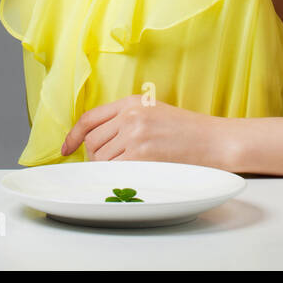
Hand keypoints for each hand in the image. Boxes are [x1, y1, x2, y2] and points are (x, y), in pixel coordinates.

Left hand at [59, 95, 234, 169]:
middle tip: (112, 167)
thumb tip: (98, 142)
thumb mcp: (155, 113)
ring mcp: (135, 135)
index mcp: (132, 103)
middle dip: (95, 158)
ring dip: (107, 170)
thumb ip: (126, 120)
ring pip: (101, 159)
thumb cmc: (189, 132)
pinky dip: (115, 179)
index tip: (66, 149)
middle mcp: (130, 116)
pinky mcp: (142, 155)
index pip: (89, 118)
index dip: (73, 136)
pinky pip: (114, 171)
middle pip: (92, 142)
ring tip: (128, 172)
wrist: (216, 141)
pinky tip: (129, 179)